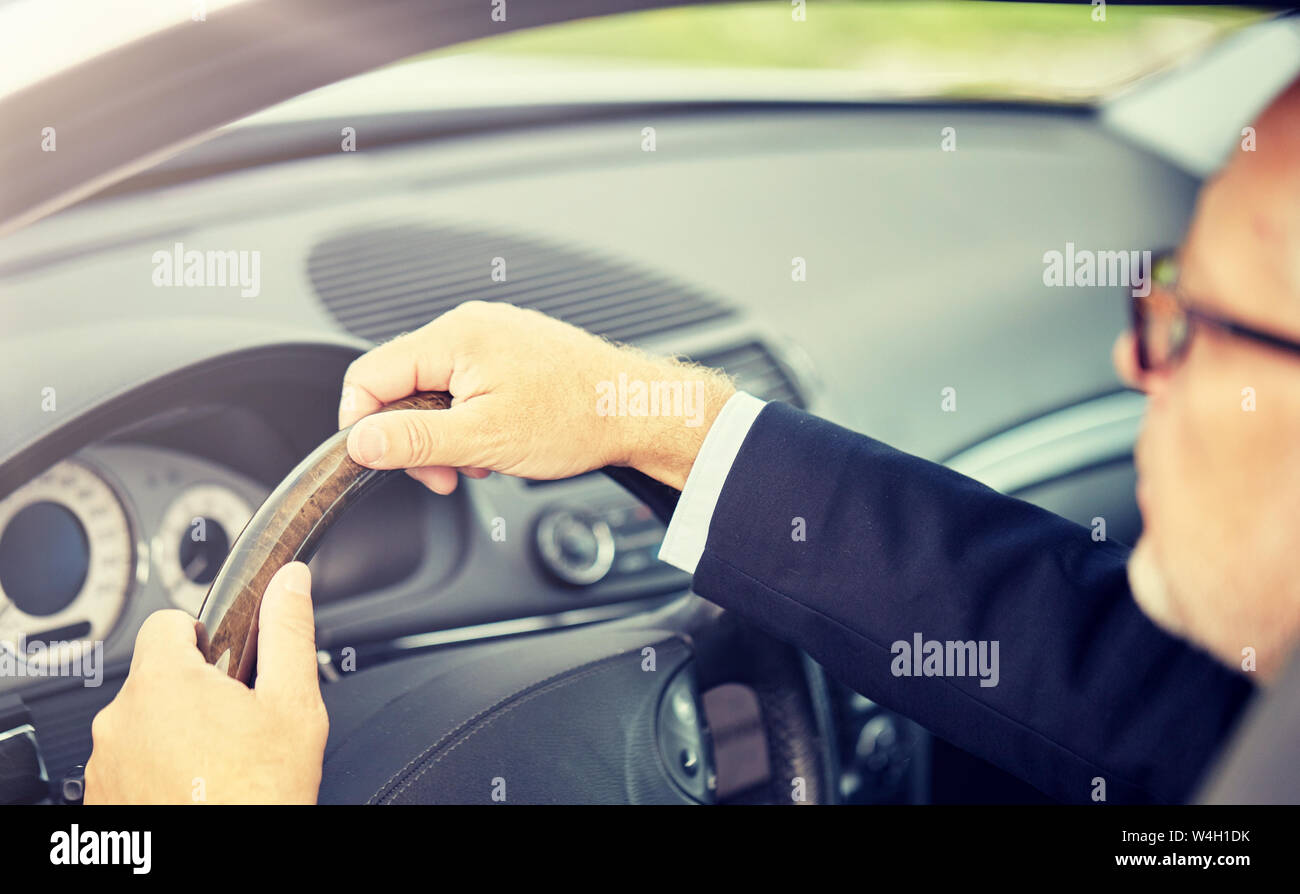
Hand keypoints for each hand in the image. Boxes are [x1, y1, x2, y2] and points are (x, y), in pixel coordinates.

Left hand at [84, 563, 327, 803]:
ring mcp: (107, 763)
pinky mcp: (102, 801)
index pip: (168, 622)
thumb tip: (290, 582)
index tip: (227, 665)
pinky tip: (196, 792)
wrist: (232, 870)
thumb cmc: (261, 795)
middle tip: (238, 726)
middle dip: (195, 694)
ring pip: (143, 725)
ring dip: (174, 736)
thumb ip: (288, 632)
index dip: (205, 637)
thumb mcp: (294, 704)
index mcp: (165, 680)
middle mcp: (121, 717)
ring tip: (219, 766)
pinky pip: (129, 768)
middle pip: (158, 678)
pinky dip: (157, 775)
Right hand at [339, 301, 735, 491]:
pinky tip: (498, 441)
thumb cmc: (576, 417)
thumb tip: (360, 442)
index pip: (370, 374)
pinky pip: (467, 385)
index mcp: (454, 337)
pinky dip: (472, 419)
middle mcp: (469, 326)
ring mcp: (492, 335)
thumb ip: (414, 440)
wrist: (635, 409)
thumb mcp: (483, 439)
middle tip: (445, 475)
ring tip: (483, 459)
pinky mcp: (511, 350)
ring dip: (447, 434)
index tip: (377, 459)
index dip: (363, 423)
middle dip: (416, 437)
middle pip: (402, 383)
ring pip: (436, 389)